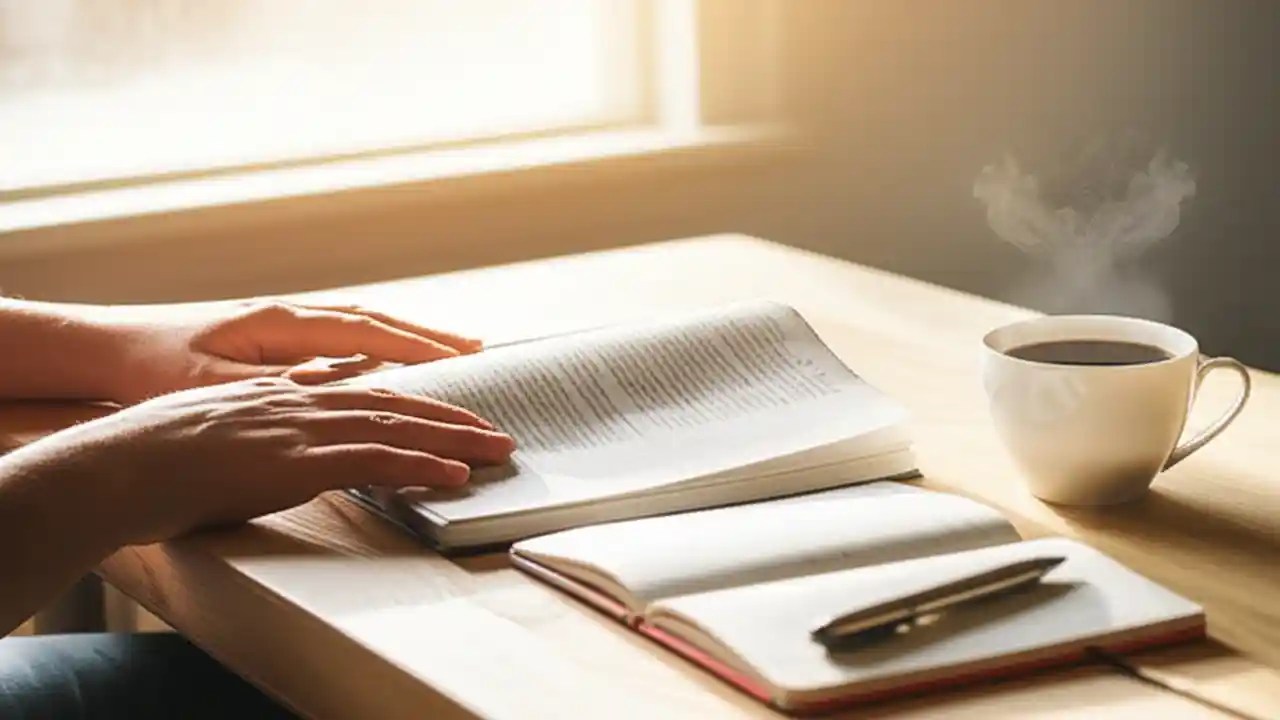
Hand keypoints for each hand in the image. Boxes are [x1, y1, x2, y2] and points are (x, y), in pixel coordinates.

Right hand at [15, 378, 513, 544]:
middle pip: (393, 400)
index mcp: (281, 392)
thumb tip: (278, 441)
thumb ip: (258, 426)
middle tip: (495, 427)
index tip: (447, 406)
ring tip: (495, 449)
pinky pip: (374, 459)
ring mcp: (301, 426)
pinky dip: (420, 464)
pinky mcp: (298, 459)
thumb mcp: (215, 428)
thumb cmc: (152, 456)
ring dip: (452, 437)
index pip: (362, 388)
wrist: (117, 465)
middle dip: (450, 415)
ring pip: (395, 424)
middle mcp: (299, 399)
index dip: (410, 397)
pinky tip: (454, 474)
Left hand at [101, 300, 482, 402]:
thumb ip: (278, 385)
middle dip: (430, 339)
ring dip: (410, 340)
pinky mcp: (276, 338)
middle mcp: (290, 316)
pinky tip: (394, 362)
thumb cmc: (153, 369)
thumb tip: (336, 384)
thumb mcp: (215, 386)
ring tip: (455, 353)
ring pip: (362, 328)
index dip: (419, 348)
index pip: (367, 334)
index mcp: (281, 324)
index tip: (466, 360)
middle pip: (376, 323)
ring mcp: (285, 324)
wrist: (106, 347)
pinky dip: (380, 348)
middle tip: (482, 352)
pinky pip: (343, 341)